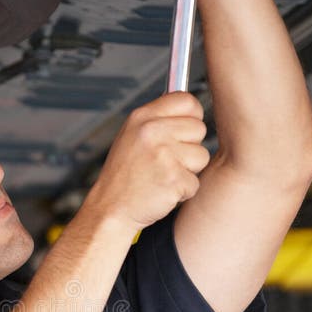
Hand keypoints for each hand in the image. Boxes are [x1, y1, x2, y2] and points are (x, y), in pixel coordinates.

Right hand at [88, 92, 209, 229]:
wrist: (110, 210)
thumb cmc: (123, 177)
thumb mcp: (132, 136)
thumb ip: (159, 120)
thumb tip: (191, 108)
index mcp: (142, 118)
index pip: (186, 101)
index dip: (192, 116)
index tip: (185, 129)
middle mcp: (153, 132)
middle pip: (199, 128)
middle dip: (189, 147)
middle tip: (167, 161)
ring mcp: (163, 156)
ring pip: (201, 156)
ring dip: (187, 171)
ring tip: (162, 176)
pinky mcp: (173, 180)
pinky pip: (195, 182)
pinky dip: (182, 192)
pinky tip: (161, 191)